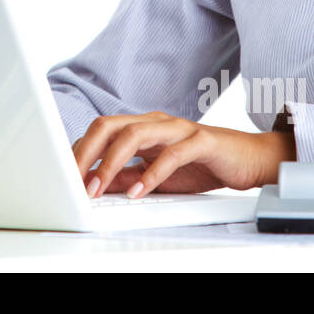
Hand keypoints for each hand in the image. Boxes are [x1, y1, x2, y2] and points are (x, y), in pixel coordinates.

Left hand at [71, 111, 296, 197]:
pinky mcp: (201, 140)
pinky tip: (139, 192)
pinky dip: (152, 173)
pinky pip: (171, 153)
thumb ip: (129, 176)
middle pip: (110, 125)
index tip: (65, 177)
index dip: (80, 152)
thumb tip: (96, 185)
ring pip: (135, 134)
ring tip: (99, 187)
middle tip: (72, 180)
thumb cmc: (203, 166)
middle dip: (86, 152)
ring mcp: (178, 128)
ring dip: (112, 163)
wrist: (249, 161)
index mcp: (143, 126)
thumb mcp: (157, 176)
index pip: (101, 131)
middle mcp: (156, 122)